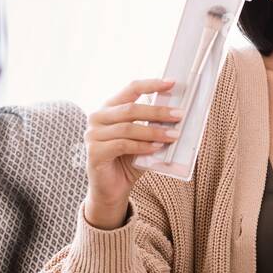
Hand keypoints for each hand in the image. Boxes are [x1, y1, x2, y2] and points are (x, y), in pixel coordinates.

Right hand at [83, 77, 181, 228]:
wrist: (112, 189)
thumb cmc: (128, 161)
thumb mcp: (143, 140)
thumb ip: (153, 126)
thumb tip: (177, 114)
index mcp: (109, 108)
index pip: (130, 89)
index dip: (151, 84)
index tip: (172, 83)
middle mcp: (97, 117)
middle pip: (131, 109)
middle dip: (158, 112)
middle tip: (179, 115)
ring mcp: (92, 135)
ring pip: (128, 128)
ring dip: (154, 131)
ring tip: (174, 135)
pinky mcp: (94, 152)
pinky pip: (123, 145)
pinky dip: (142, 146)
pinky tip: (157, 148)